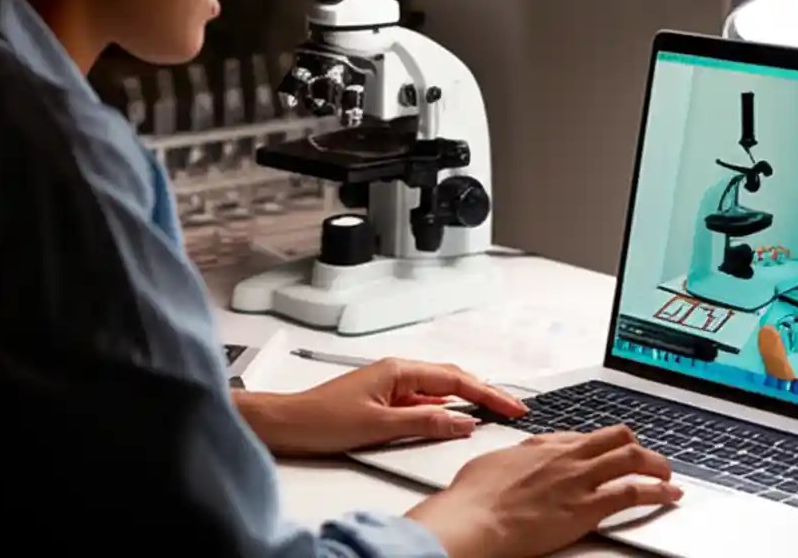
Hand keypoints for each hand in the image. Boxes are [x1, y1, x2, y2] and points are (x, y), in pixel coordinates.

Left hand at [235, 358, 526, 455]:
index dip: (488, 394)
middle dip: (485, 392)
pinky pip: (423, 403)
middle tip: (512, 408)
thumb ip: (425, 424)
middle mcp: (397, 373)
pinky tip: (453, 420)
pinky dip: (444, 410)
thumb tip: (462, 422)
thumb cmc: (320, 419)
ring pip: (439, 391)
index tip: (512, 406)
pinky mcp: (383, 401)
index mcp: (399, 370)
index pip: (456, 380)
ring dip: (466, 400)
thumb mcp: (379, 427)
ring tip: (493, 411)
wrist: (285, 423)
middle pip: (452, 379)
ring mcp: (390, 387)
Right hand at [406, 425, 682, 557]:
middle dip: (633, 445)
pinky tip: (669, 494)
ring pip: (631, 457)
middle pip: (613, 437)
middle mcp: (565, 456)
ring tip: (666, 474)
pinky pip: (633, 492)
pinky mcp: (588, 506)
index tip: (606, 451)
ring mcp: (579, 478)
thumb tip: (505, 465)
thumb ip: (508, 462)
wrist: (474, 520)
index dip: (599, 445)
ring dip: (655, 464)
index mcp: (540, 446)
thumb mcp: (488, 466)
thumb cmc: (471, 499)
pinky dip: (657, 492)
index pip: (580, 437)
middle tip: (643, 457)